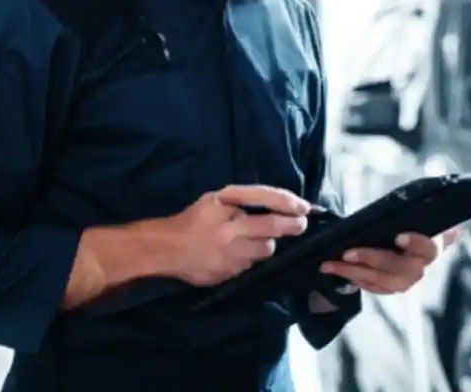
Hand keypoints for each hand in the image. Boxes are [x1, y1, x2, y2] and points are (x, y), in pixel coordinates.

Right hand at [164, 185, 309, 286]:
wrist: (167, 248)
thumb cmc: (195, 220)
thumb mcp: (216, 200)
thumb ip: (243, 201)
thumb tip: (280, 206)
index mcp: (225, 203)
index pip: (264, 198)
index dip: (287, 202)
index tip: (304, 207)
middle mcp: (229, 227)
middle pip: (272, 227)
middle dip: (293, 226)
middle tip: (301, 224)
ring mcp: (230, 253)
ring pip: (266, 249)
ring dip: (267, 244)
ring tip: (255, 239)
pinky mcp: (229, 272)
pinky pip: (251, 265)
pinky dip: (251, 258)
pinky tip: (239, 254)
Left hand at [319, 228, 460, 294]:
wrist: (410, 243)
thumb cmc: (413, 224)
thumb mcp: (418, 216)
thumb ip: (429, 216)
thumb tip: (456, 229)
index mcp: (432, 247)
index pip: (429, 248)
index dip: (415, 243)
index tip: (399, 236)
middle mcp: (420, 268)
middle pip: (398, 268)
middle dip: (371, 260)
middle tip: (347, 252)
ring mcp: (404, 282)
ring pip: (379, 280)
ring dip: (352, 272)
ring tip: (329, 264)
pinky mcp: (389, 289)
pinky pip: (371, 287)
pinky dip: (353, 278)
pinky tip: (337, 271)